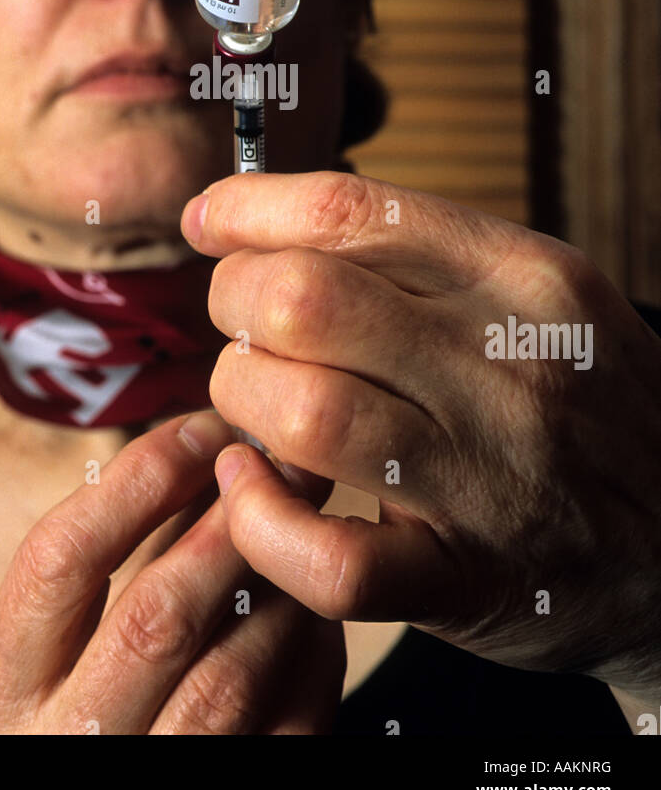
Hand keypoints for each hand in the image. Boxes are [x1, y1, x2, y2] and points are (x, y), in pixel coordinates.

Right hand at [0, 409, 344, 734]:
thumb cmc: (79, 729)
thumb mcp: (46, 667)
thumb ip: (107, 576)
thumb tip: (204, 447)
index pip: (58, 560)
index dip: (139, 479)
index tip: (204, 429)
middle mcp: (60, 752)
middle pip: (154, 618)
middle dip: (229, 527)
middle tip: (284, 463)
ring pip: (227, 681)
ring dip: (280, 592)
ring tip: (309, 532)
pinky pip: (282, 735)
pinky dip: (312, 665)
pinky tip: (318, 615)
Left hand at [180, 170, 660, 708]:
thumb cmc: (580, 402)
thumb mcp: (533, 297)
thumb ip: (415, 254)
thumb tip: (256, 216)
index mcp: (523, 276)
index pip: (349, 209)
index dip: (250, 208)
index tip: (209, 220)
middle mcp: (510, 366)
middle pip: (303, 301)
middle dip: (234, 305)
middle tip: (243, 328)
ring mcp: (491, 478)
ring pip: (302, 412)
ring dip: (240, 402)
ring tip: (254, 406)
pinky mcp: (465, 581)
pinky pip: (326, 558)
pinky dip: (260, 522)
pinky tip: (255, 491)